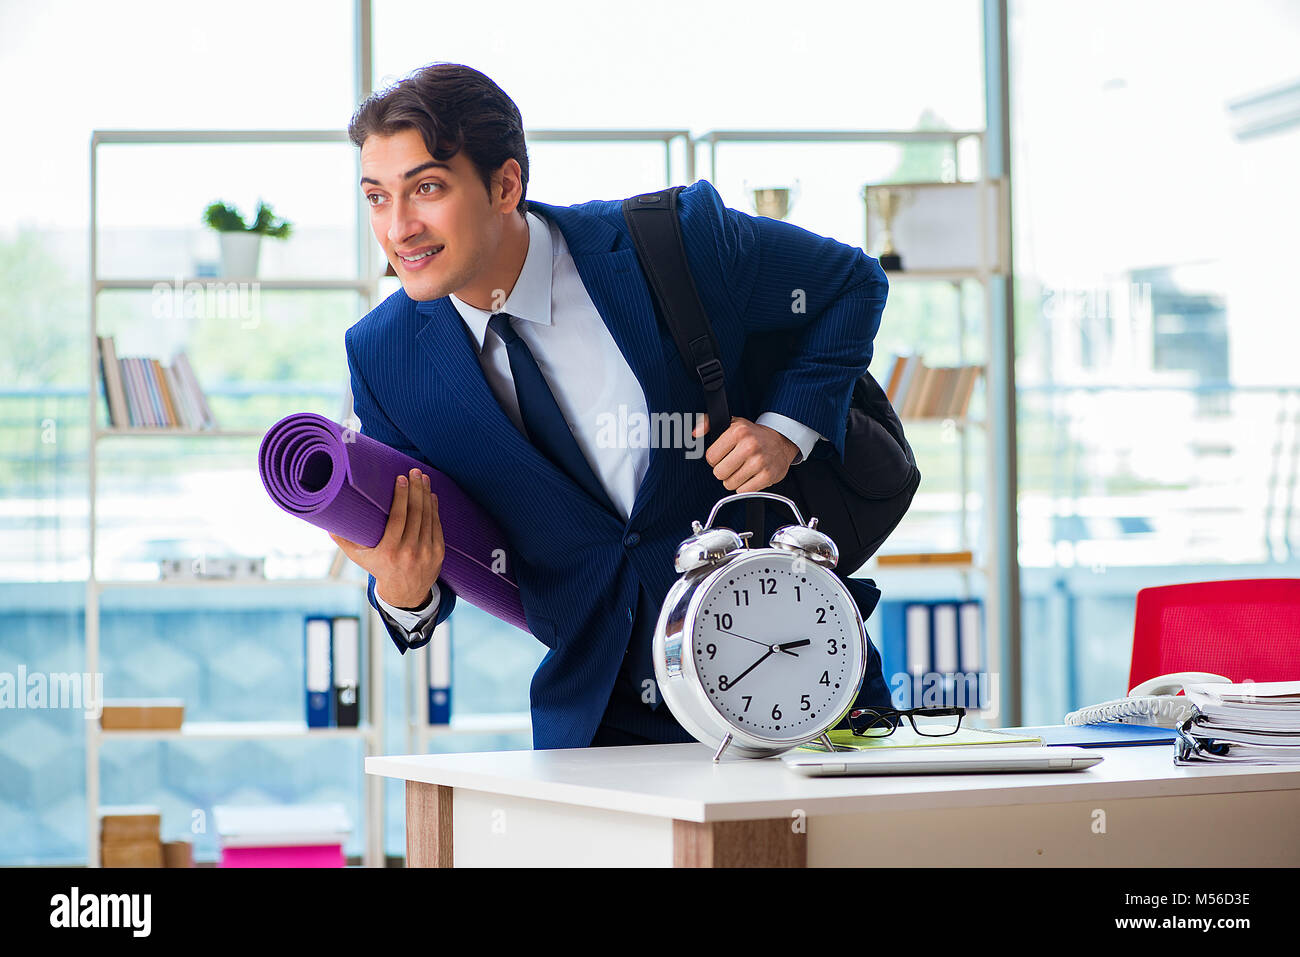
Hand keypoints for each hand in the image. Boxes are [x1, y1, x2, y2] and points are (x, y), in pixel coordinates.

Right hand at [329, 468, 444, 608]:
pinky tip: (431, 495)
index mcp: (389, 551)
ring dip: (426, 494)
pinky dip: (435, 508)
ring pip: (428, 517)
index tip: (400, 479)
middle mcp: (409, 552)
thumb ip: (343, 539)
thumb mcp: (358, 557)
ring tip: (423, 478)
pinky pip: (437, 526)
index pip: (399, 517)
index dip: (401, 495)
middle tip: (414, 472)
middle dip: (415, 489)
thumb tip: (326, 519)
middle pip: (415, 513)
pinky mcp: (438, 553)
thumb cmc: (378, 568)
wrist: (404, 593)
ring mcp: (426, 552)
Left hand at [694, 415, 798, 492]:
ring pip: (730, 484)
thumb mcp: (731, 423)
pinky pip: (744, 491)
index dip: (714, 459)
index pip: (710, 457)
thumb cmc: (752, 434)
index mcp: (738, 432)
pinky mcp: (768, 476)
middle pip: (718, 473)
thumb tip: (695, 432)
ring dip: (733, 480)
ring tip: (742, 469)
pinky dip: (745, 487)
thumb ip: (708, 423)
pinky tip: (751, 475)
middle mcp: (749, 446)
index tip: (723, 455)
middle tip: (733, 464)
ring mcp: (760, 462)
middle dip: (723, 471)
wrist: (780, 441)